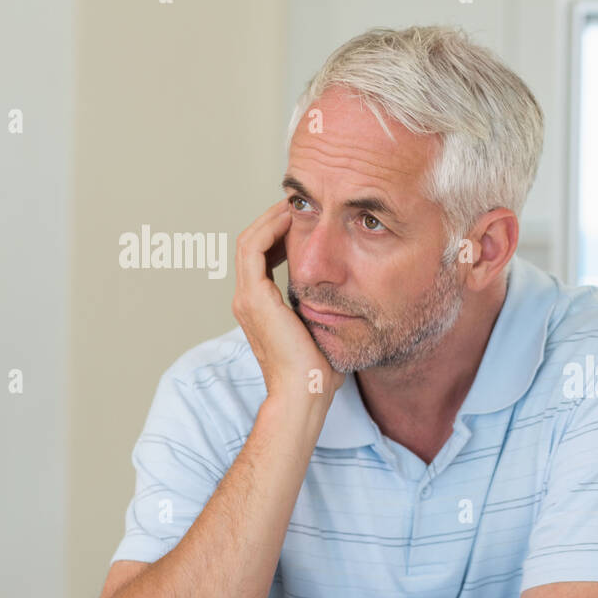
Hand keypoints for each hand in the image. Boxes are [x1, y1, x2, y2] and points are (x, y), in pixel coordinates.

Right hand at [232, 200, 345, 401]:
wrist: (305, 393)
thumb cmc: (319, 371)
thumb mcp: (323, 329)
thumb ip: (325, 309)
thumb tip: (350, 298)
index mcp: (260, 307)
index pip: (261, 258)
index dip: (280, 235)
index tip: (305, 222)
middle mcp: (247, 299)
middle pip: (252, 244)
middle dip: (274, 221)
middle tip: (300, 204)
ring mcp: (247, 298)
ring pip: (249, 240)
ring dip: (271, 219)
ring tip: (296, 204)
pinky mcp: (254, 297)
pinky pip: (253, 248)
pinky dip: (269, 228)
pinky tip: (292, 217)